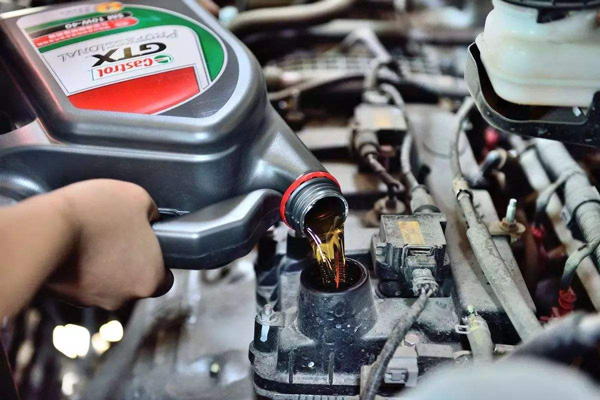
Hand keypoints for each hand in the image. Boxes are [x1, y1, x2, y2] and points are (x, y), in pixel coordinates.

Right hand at [45, 180, 172, 309]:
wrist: (44, 229)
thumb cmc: (95, 214)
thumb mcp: (139, 198)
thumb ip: (152, 215)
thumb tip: (150, 218)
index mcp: (149, 280)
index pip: (164, 280)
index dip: (158, 261)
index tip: (148, 245)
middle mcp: (124, 298)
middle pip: (133, 281)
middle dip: (128, 261)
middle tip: (117, 235)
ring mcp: (92, 301)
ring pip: (106, 283)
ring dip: (103, 264)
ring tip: (93, 237)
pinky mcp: (66, 298)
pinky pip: (81, 282)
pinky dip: (80, 267)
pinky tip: (75, 245)